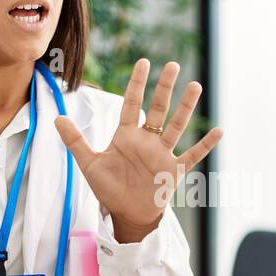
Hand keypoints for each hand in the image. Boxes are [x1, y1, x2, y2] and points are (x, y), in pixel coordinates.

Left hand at [55, 58, 222, 242]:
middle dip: (165, 88)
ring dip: (186, 107)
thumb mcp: (89, 164)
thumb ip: (75, 140)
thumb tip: (56, 118)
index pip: (132, 104)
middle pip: (158, 109)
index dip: (137, 83)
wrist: (126, 214)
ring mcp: (163, 154)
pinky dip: (205, 145)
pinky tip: (218, 131)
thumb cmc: (109, 189)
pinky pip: (192, 156)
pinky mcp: (174, 171)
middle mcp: (148, 140)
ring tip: (195, 86)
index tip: (144, 62)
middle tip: (173, 65)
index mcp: (127, 136)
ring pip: (177, 126)